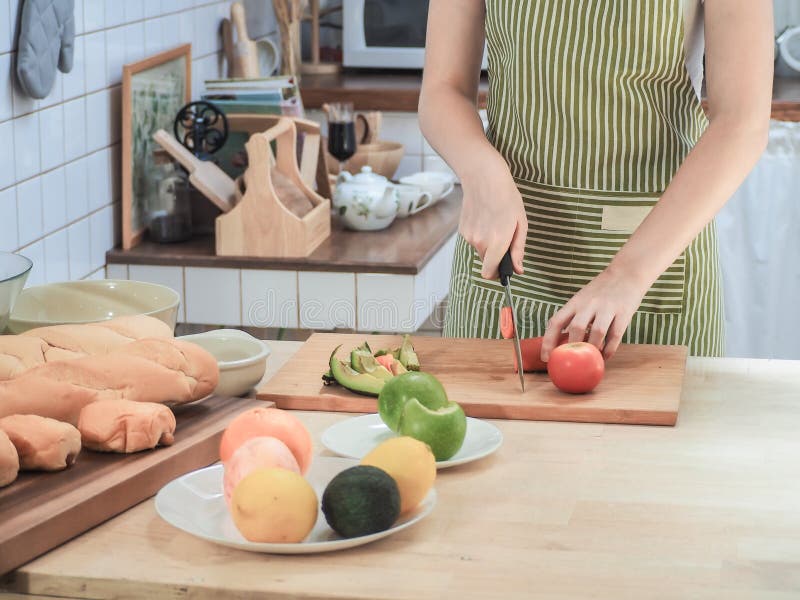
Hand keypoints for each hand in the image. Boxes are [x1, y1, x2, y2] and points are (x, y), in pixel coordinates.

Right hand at [459, 154, 527, 279]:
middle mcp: (479, 242)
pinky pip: (473, 240)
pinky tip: (485, 218)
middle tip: (504, 236)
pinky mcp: (462, 230)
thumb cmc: (507, 198)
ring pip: (480, 250)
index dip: (497, 274)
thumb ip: (518, 250)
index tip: (503, 268)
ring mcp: (468, 236)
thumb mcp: (521, 223)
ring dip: (488, 244)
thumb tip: (518, 270)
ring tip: (494, 222)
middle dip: (495, 256)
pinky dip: (479, 234)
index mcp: (497, 242)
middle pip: (486, 262)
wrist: (483, 177)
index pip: (489, 273)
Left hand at [540, 267, 650, 360]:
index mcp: (575, 302)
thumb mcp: (581, 298)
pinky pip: (615, 335)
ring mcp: (607, 308)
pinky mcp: (624, 313)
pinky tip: (605, 356)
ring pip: (597, 332)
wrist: (627, 272)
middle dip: (571, 348)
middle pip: (576, 328)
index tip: (546, 358)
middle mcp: (589, 304)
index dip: (548, 341)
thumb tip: (559, 342)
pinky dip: (609, 349)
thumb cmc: (600, 290)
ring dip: (592, 349)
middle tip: (570, 362)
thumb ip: (572, 316)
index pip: (556, 322)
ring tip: (590, 359)